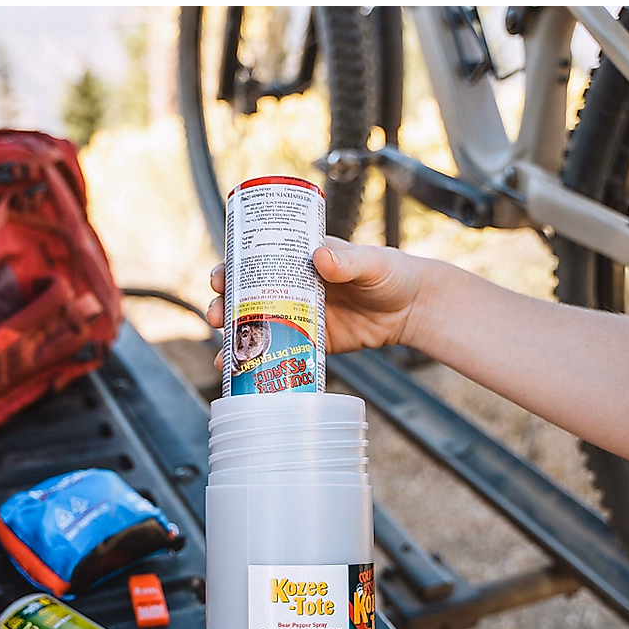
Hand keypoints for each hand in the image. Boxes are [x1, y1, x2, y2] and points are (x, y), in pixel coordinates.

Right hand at [207, 237, 438, 366]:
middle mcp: (292, 286)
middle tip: (215, 315)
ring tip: (222, 350)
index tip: (219, 278)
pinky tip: (239, 372)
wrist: (414, 309)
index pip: (256, 260)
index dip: (231, 268)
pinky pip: (277, 351)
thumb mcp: (369, 262)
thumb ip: (347, 260)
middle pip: (246, 295)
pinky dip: (256, 362)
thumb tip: (320, 256)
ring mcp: (298, 315)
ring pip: (256, 324)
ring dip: (234, 336)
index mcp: (300, 259)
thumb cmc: (392, 273)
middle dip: (223, 305)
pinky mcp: (310, 341)